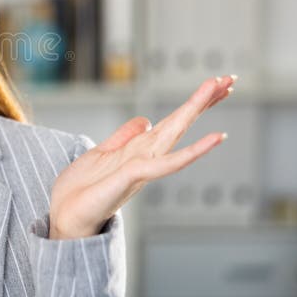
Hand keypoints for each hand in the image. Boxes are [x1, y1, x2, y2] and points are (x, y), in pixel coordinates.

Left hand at [48, 75, 236, 239]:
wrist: (67, 218)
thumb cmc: (83, 191)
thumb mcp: (102, 153)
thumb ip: (124, 137)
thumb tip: (144, 120)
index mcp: (139, 150)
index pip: (171, 121)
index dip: (192, 104)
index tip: (215, 83)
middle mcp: (146, 156)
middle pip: (179, 122)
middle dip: (203, 100)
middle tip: (229, 78)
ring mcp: (143, 167)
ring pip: (175, 134)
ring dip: (197, 110)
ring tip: (221, 89)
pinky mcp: (133, 177)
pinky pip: (166, 163)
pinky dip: (192, 151)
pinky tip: (214, 138)